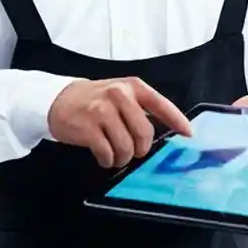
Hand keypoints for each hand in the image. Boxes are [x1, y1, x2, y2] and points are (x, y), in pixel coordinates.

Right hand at [48, 77, 193, 167]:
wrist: (59, 100)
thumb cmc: (95, 100)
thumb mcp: (120, 94)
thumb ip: (140, 109)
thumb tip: (165, 132)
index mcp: (132, 87)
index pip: (161, 104)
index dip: (177, 121)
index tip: (188, 134)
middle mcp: (119, 95)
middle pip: (144, 133)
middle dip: (141, 149)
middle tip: (133, 151)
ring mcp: (102, 110)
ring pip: (126, 146)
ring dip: (123, 157)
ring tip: (116, 155)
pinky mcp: (87, 127)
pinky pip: (107, 153)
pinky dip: (108, 160)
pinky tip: (104, 156)